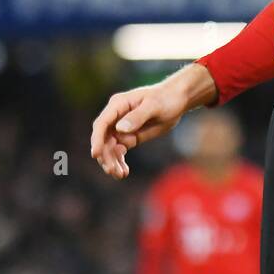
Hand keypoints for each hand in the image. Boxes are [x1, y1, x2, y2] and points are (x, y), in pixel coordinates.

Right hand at [89, 63, 217, 178]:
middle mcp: (116, 116)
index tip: (96, 154)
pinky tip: (124, 172)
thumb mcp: (154, 106)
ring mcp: (121, 127)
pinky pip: (119, 151)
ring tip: (120, 174)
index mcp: (118, 104)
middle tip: (113, 170)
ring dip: (112, 161)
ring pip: (109, 147)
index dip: (97, 139)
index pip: (102, 123)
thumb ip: (138, 116)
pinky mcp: (129, 136)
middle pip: (103, 138)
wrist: (177, 101)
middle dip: (106, 155)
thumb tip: (120, 129)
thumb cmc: (166, 98)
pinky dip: (119, 161)